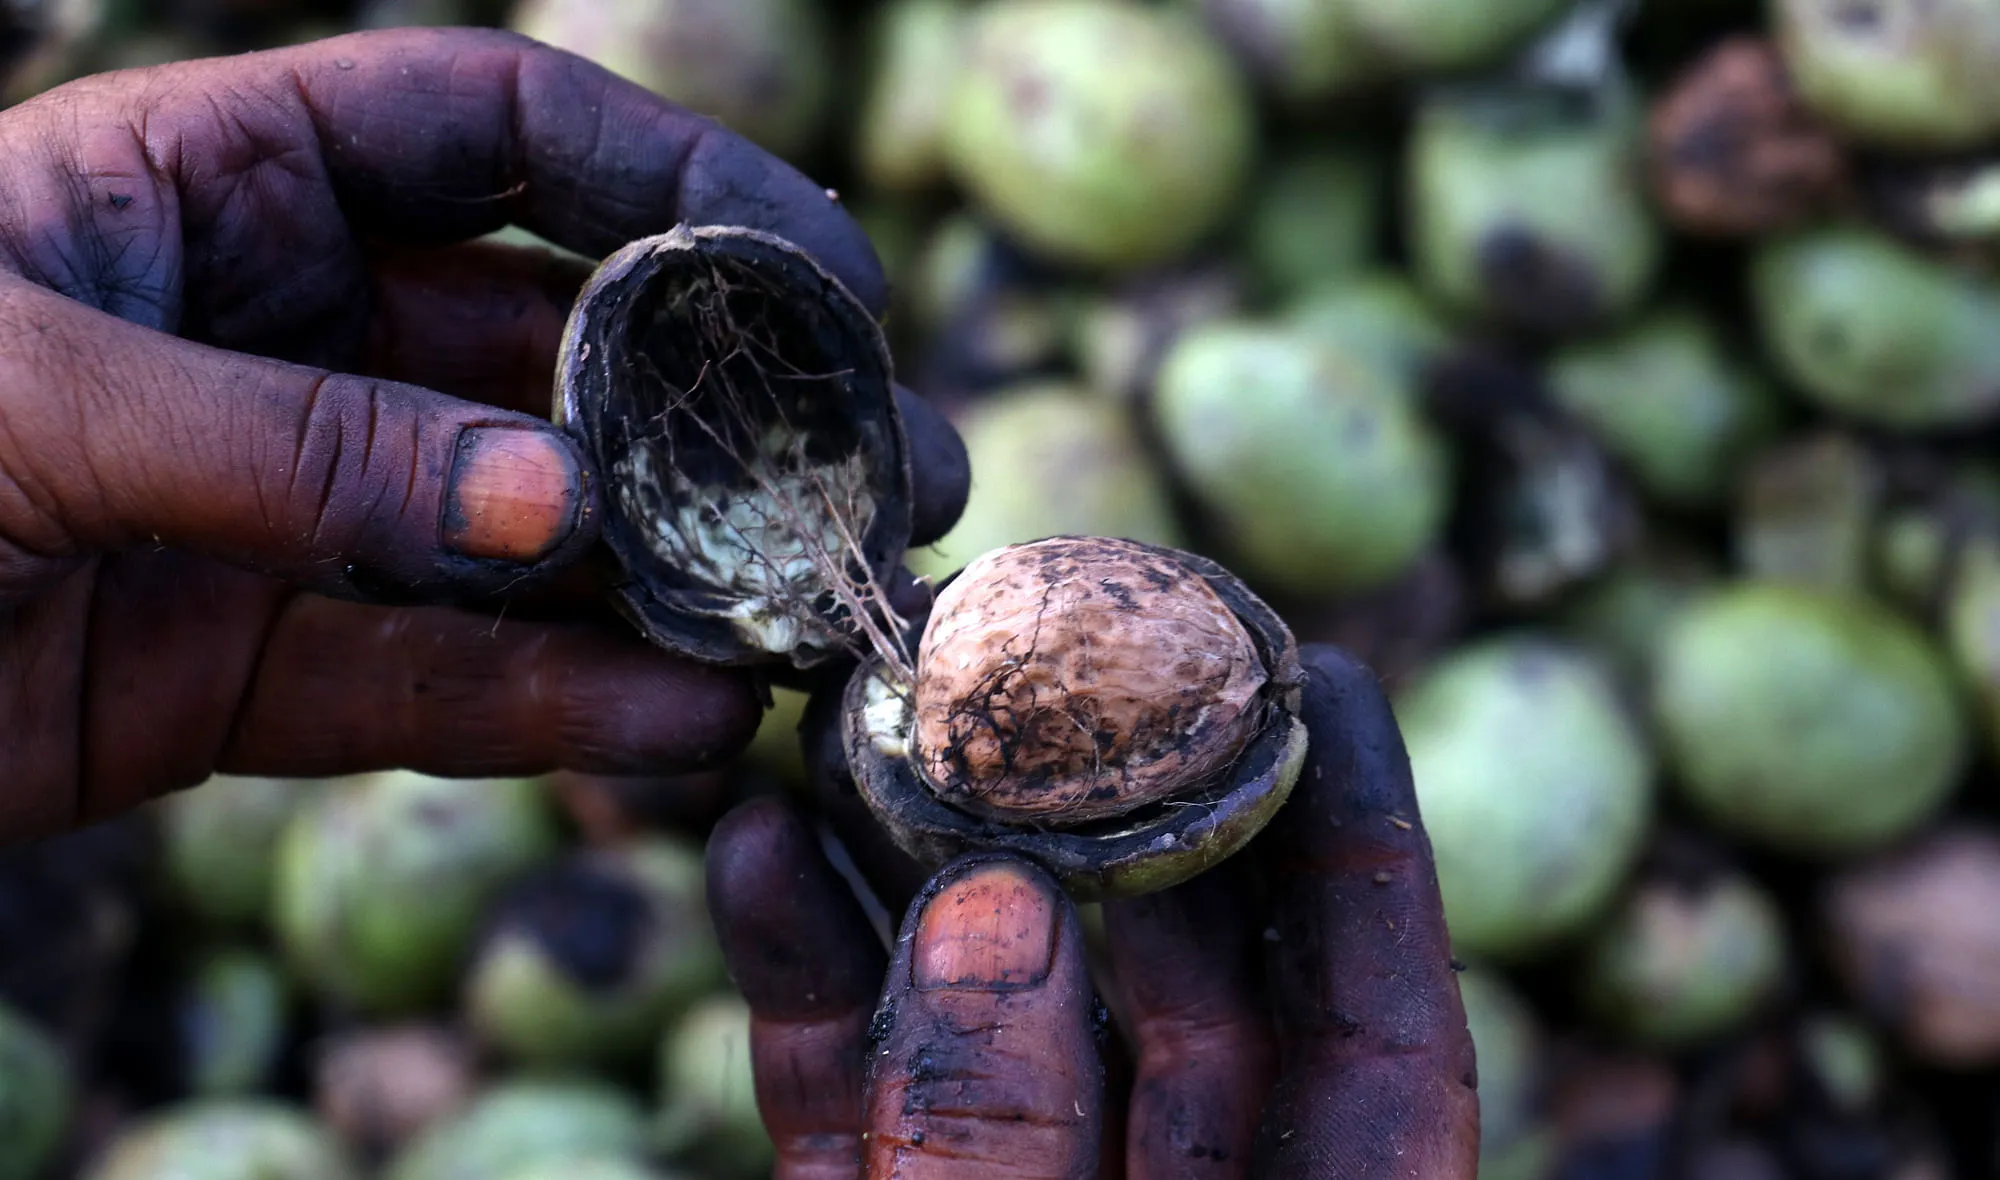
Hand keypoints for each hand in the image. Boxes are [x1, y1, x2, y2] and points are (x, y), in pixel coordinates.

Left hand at [0, 27, 969, 843]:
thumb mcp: (20, 398)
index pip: (492, 131)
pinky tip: (684, 726)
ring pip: (518, 539)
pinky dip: (558, 710)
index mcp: (207, 186)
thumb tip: (561, 502)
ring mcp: (272, 516)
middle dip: (721, 408)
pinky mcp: (239, 677)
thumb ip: (292, 445)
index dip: (670, 177)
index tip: (822, 258)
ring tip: (811, 620)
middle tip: (881, 472)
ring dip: (670, 581)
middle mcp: (269, 339)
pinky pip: (433, 686)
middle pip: (549, 352)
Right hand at [705, 645, 1481, 1179]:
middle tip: (1062, 642)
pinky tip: (759, 844)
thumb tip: (993, 904)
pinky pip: (846, 1090)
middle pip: (1183, 984)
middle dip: (1115, 807)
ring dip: (929, 859)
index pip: (1376, 1042)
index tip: (1329, 674)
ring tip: (867, 705)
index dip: (1366, 856)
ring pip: (996, 1013)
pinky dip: (804, 975)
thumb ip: (1007, 1146)